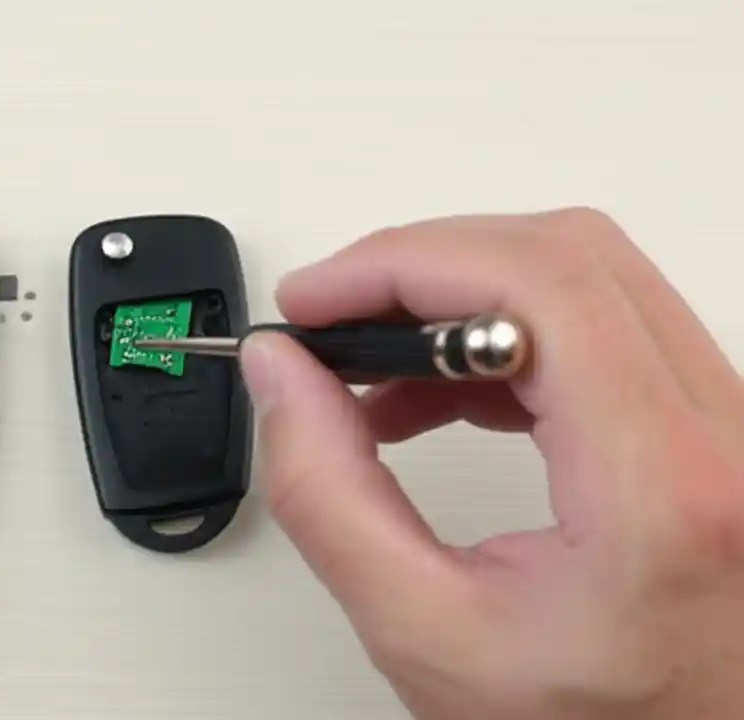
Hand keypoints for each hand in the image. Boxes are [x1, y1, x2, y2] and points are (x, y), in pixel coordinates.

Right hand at [242, 208, 743, 718]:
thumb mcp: (421, 632)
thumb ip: (326, 496)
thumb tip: (280, 376)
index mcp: (660, 488)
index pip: (540, 291)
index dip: (406, 265)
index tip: (316, 300)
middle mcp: (719, 438)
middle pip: (564, 258)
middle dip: (422, 268)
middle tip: (330, 317)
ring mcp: (724, 426)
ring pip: (583, 279)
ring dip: (457, 302)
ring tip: (367, 371)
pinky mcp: (704, 429)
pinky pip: (596, 329)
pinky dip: (496, 340)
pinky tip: (428, 394)